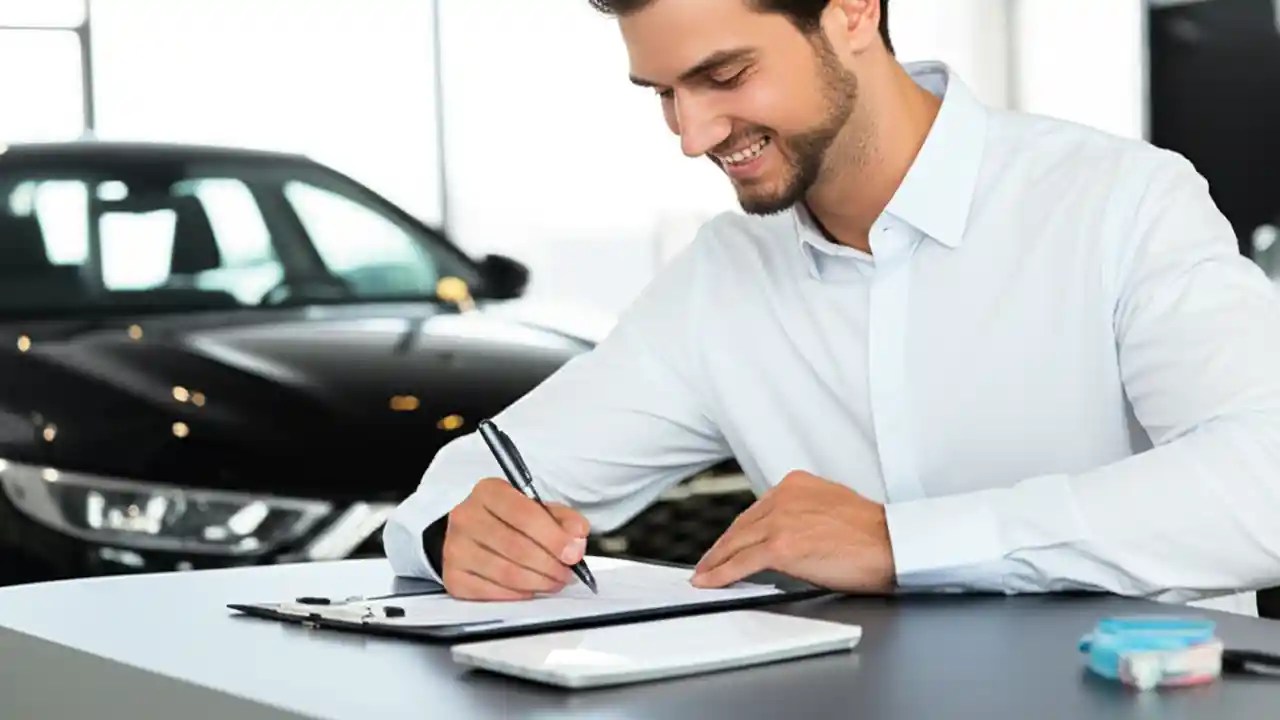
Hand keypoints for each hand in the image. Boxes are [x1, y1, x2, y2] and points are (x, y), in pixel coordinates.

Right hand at [442, 477, 589, 599]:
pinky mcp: (452, 575)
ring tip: (553, 582)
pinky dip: (516, 594)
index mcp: (489, 491)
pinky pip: (489, 592)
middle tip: (567, 574)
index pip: (525, 515)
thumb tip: (577, 537)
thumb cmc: (509, 520)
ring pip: (505, 572)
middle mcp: (466, 516)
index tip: (573, 554)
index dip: (554, 538)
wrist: (473, 533)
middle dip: (550, 565)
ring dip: (537, 582)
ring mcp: (455, 547)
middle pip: (516, 547)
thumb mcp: (538, 508)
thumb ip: (563, 519)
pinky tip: (529, 590)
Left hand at [691, 470, 894, 592]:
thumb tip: (783, 537)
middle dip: (721, 548)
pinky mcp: (780, 547)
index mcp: (795, 484)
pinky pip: (741, 563)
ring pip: (736, 544)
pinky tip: (709, 582)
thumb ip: (802, 515)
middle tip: (707, 563)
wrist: (892, 544)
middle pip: (741, 526)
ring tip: (704, 575)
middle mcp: (784, 497)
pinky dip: (720, 575)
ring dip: (715, 563)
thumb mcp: (830, 508)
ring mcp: (780, 521)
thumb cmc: (872, 534)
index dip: (738, 532)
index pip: (756, 511)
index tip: (727, 544)